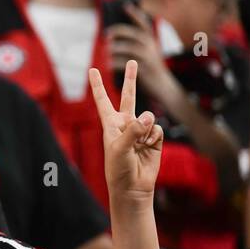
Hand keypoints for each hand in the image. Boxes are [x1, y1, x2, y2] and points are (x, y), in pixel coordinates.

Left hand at [89, 60, 163, 202]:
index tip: (92, 70)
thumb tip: (148, 116)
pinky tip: (148, 148)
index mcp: (110, 123)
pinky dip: (154, 138)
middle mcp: (125, 124)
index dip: (97, 85)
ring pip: (148, 117)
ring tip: (139, 146)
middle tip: (133, 61)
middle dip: (131, 79)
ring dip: (146, 130)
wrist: (132, 187)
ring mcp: (140, 130)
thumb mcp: (120, 147)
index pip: (103, 100)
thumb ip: (134, 130)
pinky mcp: (154, 139)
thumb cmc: (118, 168)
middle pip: (129, 96)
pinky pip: (157, 130)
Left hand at [106, 3, 181, 109]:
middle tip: (106, 35)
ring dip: (115, 48)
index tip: (125, 5)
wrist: (164, 90)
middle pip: (135, 34)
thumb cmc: (150, 71)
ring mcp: (149, 59)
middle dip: (120, 31)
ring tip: (106, 52)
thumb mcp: (146, 56)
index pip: (143, 25)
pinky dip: (114, 63)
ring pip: (129, 48)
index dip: (135, 14)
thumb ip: (134, 46)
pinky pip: (126, 64)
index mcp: (152, 43)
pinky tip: (108, 65)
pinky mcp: (144, 71)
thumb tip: (112, 38)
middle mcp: (152, 48)